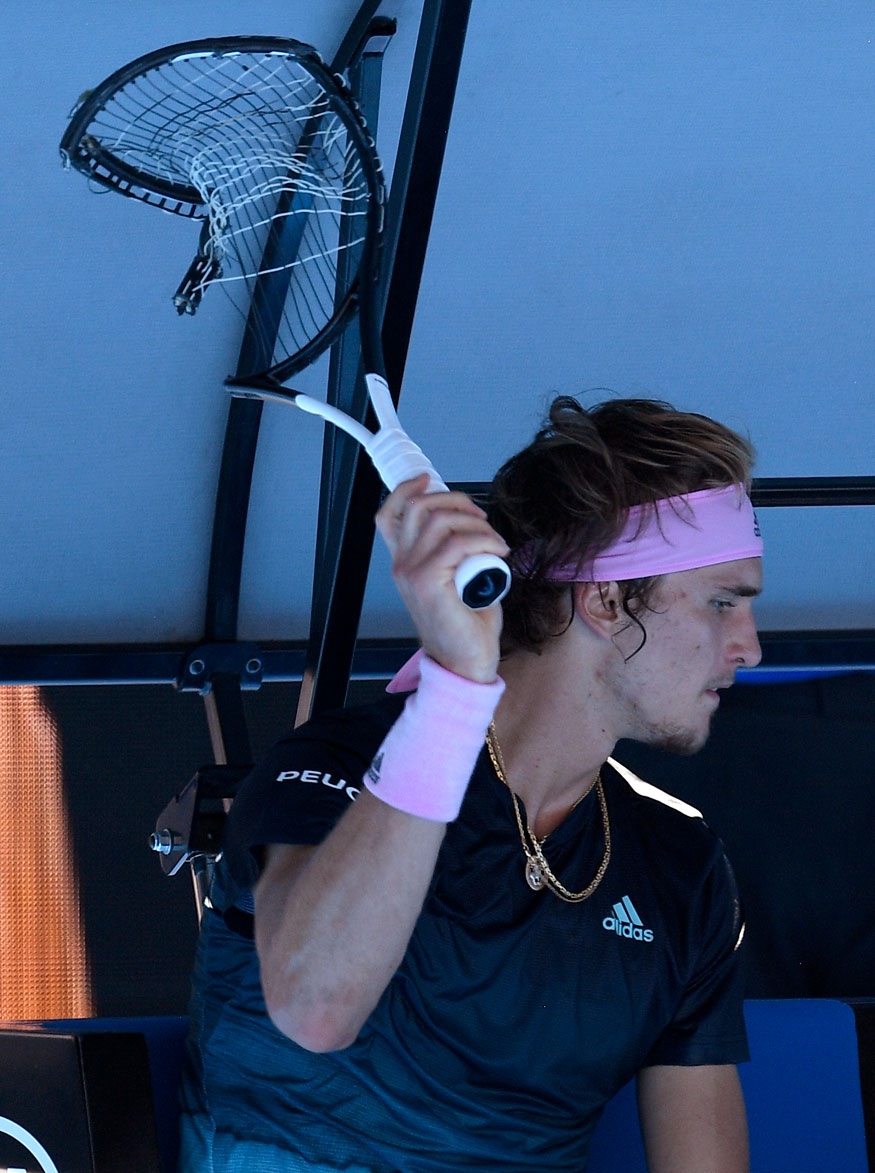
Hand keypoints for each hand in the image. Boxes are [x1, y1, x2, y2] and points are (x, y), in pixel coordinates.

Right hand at [375, 475, 508, 682]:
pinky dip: (484, 540)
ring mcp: (411, 573)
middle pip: (418, 507)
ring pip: (438, 521)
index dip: (406, 489)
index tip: (430, 480)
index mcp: (404, 562)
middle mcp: (401, 565)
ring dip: (474, 522)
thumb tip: (474, 526)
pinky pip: (457, 544)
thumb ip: (455, 554)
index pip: (389, 515)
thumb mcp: (457, 580)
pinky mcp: (428, 582)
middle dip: (455, 500)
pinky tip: (500, 550)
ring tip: (494, 539)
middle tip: (481, 516)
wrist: (464, 662)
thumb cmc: (465, 626)